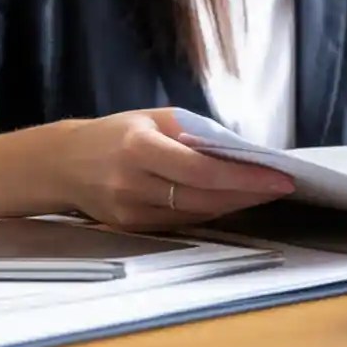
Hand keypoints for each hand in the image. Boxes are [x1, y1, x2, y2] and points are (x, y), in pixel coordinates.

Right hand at [53, 108, 294, 231]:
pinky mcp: (133, 228)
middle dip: (249, 194)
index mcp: (139, 149)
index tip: (280, 178)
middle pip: (205, 198)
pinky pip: (184, 222)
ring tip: (265, 193)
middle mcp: (133, 184)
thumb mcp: (155, 119)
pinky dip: (212, 212)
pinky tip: (233, 202)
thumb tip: (243, 152)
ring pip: (198, 214)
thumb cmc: (116, 133)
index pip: (203, 171)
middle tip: (282, 186)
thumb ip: (197, 134)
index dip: (245, 179)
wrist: (63, 164)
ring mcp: (131, 211)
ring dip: (236, 205)